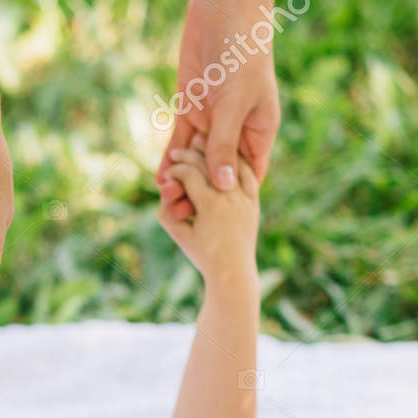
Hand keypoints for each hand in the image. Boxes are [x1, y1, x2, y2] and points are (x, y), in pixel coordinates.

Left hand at [156, 0, 280, 221]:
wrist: (223, 18)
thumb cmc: (242, 56)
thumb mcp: (235, 104)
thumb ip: (226, 144)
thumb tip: (222, 186)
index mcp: (259, 132)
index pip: (247, 174)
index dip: (234, 199)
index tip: (220, 224)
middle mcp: (235, 130)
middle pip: (218, 173)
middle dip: (202, 196)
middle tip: (182, 217)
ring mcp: (212, 121)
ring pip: (196, 161)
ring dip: (182, 182)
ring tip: (166, 204)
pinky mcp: (191, 110)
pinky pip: (179, 143)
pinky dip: (170, 161)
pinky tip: (159, 180)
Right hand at [157, 136, 259, 277]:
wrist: (233, 271)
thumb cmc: (202, 255)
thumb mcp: (178, 233)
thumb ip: (166, 210)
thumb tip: (163, 188)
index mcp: (210, 205)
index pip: (189, 173)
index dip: (174, 169)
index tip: (166, 172)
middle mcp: (230, 196)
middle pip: (208, 164)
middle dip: (189, 155)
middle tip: (176, 152)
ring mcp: (245, 197)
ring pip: (229, 163)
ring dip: (214, 153)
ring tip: (200, 146)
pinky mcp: (254, 200)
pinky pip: (247, 173)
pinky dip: (235, 162)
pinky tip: (224, 158)